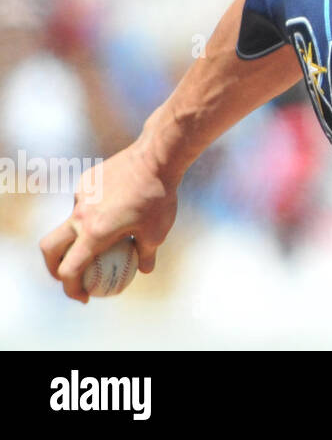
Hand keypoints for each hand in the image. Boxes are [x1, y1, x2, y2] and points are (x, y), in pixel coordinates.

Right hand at [39, 135, 178, 302]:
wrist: (156, 157)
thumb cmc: (159, 197)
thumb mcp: (158, 232)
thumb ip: (146, 255)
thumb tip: (144, 270)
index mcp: (93, 233)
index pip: (69, 270)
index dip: (72, 289)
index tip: (85, 296)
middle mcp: (80, 215)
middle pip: (50, 248)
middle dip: (54, 267)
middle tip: (71, 275)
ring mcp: (80, 195)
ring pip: (69, 222)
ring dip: (79, 235)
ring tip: (105, 237)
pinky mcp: (85, 181)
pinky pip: (83, 202)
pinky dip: (92, 212)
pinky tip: (116, 208)